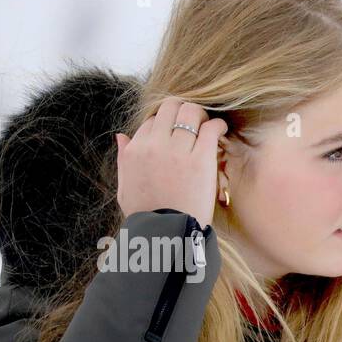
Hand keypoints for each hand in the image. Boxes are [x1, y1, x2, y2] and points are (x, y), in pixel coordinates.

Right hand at [115, 96, 226, 228]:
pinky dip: (217, 125)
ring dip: (201, 114)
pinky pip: (210, 129)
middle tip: (194, 119)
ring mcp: (177, 151)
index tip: (177, 131)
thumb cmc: (147, 214)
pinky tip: (220, 129)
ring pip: (190, 113)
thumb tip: (121, 136)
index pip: (151, 121)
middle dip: (183, 109)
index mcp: (135, 151)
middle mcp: (153, 146)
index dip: (165, 124)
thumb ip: (123, 159)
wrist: (167, 233)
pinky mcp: (200, 160)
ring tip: (207, 124)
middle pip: (169, 108)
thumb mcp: (125, 186)